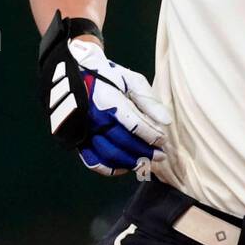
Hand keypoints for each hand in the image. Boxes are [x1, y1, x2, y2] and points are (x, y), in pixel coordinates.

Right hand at [41, 35, 171, 176]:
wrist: (76, 76)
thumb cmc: (110, 77)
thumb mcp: (132, 80)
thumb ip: (149, 101)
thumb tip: (167, 121)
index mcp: (109, 99)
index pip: (134, 124)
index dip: (152, 135)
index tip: (164, 140)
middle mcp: (95, 117)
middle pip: (123, 142)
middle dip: (145, 151)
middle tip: (161, 155)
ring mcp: (85, 129)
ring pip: (109, 154)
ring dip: (131, 162)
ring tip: (146, 163)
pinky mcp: (79, 139)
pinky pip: (93, 161)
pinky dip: (110, 169)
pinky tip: (126, 168)